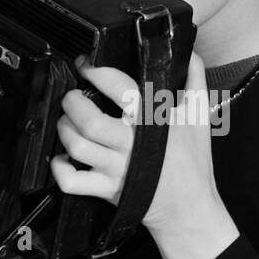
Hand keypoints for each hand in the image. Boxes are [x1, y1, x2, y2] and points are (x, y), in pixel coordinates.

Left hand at [48, 51, 224, 238]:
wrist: (189, 206)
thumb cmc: (192, 161)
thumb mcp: (200, 114)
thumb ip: (194, 78)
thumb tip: (188, 52)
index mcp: (152, 122)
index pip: (118, 88)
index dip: (96, 71)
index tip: (87, 66)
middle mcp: (130, 145)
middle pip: (89, 120)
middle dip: (72, 102)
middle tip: (72, 96)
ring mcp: (116, 169)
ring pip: (77, 146)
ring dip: (65, 129)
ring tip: (68, 121)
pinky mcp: (106, 189)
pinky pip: (72, 181)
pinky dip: (59, 168)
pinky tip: (62, 157)